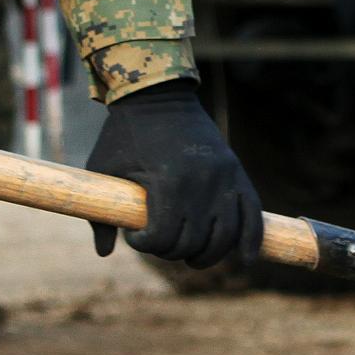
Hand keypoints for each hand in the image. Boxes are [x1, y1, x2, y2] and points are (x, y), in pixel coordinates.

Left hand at [83, 80, 262, 268]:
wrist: (158, 95)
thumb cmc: (125, 133)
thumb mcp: (103, 167)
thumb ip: (101, 214)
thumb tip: (104, 253)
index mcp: (168, 182)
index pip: (164, 237)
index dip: (146, 244)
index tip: (135, 235)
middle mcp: (202, 182)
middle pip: (193, 242)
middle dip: (173, 251)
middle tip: (159, 241)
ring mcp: (224, 177)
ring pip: (225, 236)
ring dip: (208, 255)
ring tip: (192, 256)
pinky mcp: (236, 172)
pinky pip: (253, 215)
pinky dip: (251, 240)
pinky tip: (245, 259)